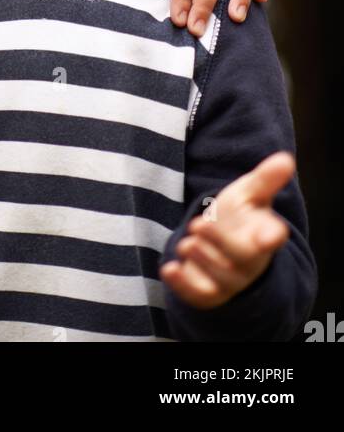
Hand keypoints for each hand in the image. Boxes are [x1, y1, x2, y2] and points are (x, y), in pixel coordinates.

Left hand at [159, 152, 293, 309]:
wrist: (222, 246)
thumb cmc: (241, 218)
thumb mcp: (251, 195)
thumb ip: (266, 179)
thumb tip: (286, 158)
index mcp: (264, 237)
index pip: (271, 239)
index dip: (270, 237)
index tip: (269, 234)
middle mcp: (250, 263)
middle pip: (240, 259)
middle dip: (219, 244)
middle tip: (197, 225)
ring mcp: (230, 281)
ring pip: (219, 279)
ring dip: (201, 261)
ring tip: (185, 243)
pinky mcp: (208, 292)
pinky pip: (198, 295)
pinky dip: (182, 284)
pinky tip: (168, 269)